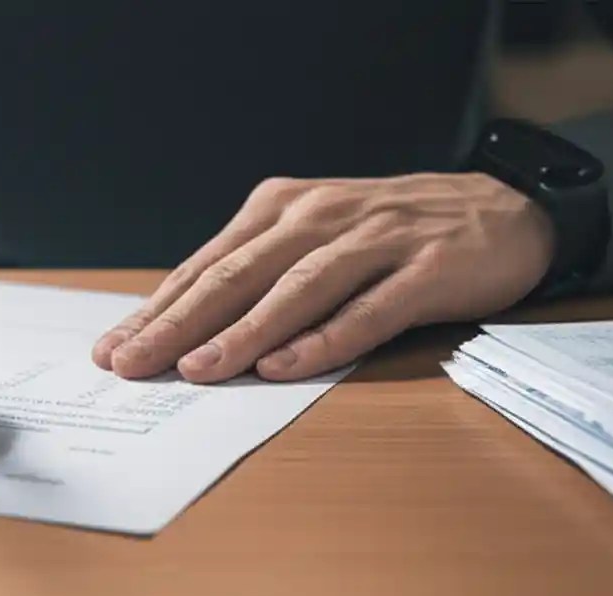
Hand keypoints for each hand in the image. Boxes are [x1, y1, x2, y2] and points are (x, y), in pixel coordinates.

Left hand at [92, 173, 554, 382]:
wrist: (501, 208)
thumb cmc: (388, 234)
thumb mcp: (313, 238)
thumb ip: (257, 275)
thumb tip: (185, 330)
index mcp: (281, 208)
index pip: (206, 267)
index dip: (156, 310)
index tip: (111, 349)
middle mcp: (318, 217)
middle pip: (235, 276)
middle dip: (176, 324)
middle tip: (130, 364)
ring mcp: (374, 240)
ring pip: (294, 290)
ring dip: (242, 333)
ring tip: (196, 370)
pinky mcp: (426, 268)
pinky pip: (368, 310)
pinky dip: (324, 339)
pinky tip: (286, 367)